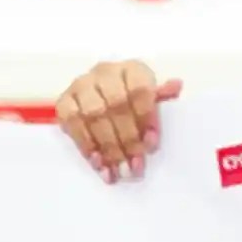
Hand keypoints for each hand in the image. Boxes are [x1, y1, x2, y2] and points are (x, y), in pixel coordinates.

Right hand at [55, 60, 182, 183]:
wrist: (100, 99)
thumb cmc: (132, 103)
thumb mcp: (151, 99)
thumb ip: (162, 96)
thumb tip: (176, 85)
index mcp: (131, 70)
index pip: (139, 89)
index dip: (146, 118)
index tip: (152, 144)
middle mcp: (104, 73)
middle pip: (116, 105)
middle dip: (127, 140)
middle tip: (135, 166)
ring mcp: (82, 86)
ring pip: (93, 115)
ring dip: (107, 147)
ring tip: (119, 171)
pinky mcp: (65, 101)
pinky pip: (72, 122)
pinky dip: (86, 144)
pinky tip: (98, 162)